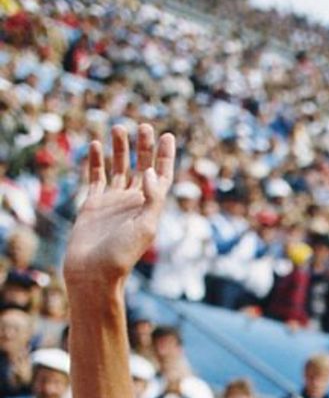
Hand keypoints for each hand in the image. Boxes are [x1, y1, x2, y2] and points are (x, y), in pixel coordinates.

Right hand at [63, 124, 175, 287]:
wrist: (92, 272)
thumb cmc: (121, 254)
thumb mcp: (145, 227)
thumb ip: (153, 198)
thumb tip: (152, 172)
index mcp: (149, 208)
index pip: (162, 177)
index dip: (165, 157)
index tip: (167, 136)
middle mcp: (133, 202)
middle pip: (142, 168)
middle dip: (144, 147)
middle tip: (144, 125)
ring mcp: (113, 202)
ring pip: (119, 168)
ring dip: (120, 148)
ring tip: (118, 127)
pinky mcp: (93, 204)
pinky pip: (96, 177)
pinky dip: (96, 161)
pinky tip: (96, 145)